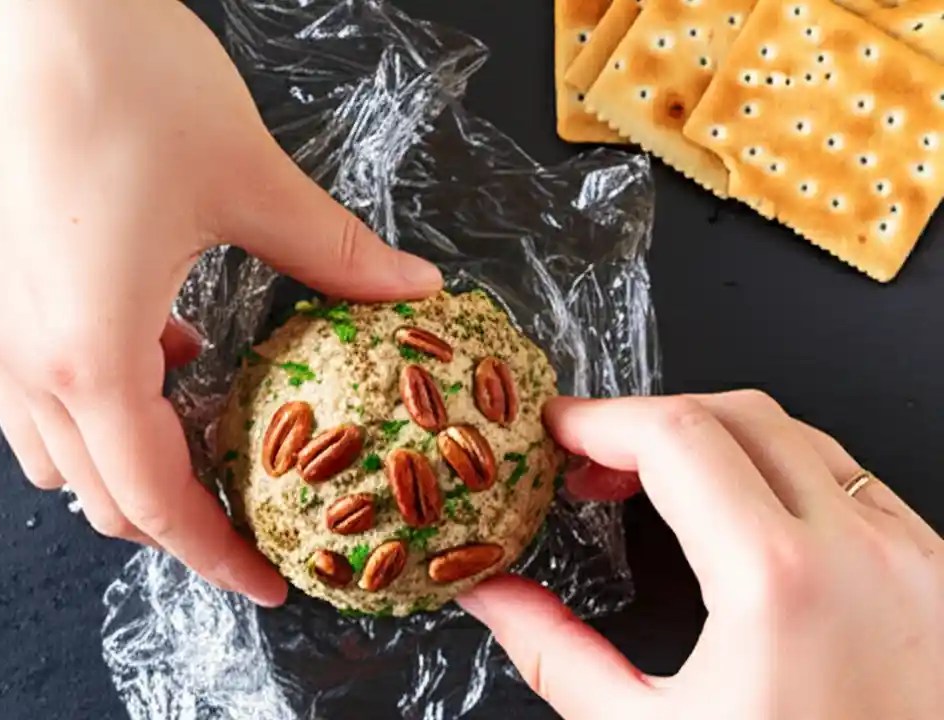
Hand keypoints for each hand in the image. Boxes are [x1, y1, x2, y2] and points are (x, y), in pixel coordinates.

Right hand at [0, 0, 442, 606]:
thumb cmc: (116, 79)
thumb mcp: (246, 178)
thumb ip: (329, 251)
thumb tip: (408, 287)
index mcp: (88, 354)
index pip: (155, 502)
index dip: (216, 552)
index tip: (265, 577)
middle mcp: (21, 354)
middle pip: (95, 493)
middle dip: (172, 516)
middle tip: (242, 501)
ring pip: (50, 444)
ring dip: (123, 455)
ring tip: (196, 412)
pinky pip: (27, 377)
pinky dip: (89, 392)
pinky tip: (146, 333)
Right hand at [460, 392, 942, 718]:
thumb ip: (555, 652)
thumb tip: (493, 594)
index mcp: (778, 582)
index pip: (672, 435)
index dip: (596, 418)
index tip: (556, 432)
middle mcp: (860, 551)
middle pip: (735, 413)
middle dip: (647, 422)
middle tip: (591, 462)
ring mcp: (914, 558)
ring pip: (801, 436)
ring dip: (718, 441)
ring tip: (662, 488)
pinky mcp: (942, 577)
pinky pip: (856, 483)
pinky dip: (785, 475)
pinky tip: (745, 519)